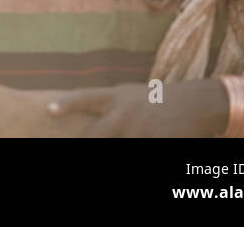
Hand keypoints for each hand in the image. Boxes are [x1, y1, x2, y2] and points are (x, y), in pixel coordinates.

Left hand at [47, 78, 226, 136]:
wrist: (194, 103)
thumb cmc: (155, 100)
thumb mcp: (129, 94)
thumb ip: (107, 104)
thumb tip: (84, 115)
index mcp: (116, 97)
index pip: (85, 98)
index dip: (67, 104)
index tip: (49, 110)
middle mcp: (125, 111)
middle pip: (97, 134)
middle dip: (87, 142)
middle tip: (74, 144)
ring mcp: (141, 127)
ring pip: (120, 145)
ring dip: (121, 142)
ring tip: (127, 136)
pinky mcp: (157, 139)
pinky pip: (141, 150)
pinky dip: (140, 144)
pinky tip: (146, 139)